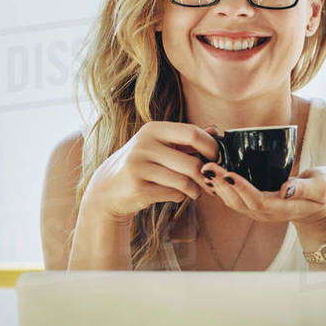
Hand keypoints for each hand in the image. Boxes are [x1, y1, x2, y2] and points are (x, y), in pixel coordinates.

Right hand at [83, 121, 220, 222]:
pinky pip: (173, 194)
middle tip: (210, 181)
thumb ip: (187, 139)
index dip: (211, 147)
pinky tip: (174, 194)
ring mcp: (139, 167)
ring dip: (194, 190)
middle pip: (191, 163)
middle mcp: (144, 145)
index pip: (192, 133)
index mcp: (153, 130)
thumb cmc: (142, 163)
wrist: (108, 188)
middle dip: (206, 176)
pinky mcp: (138, 189)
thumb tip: (216, 130)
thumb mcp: (160, 146)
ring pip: (184, 182)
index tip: (217, 158)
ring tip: (193, 191)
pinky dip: (179, 196)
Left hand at [201, 162, 325, 228]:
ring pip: (232, 202)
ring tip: (204, 169)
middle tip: (207, 166)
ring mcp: (259, 211)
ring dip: (217, 187)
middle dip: (222, 185)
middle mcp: (267, 212)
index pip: (257, 200)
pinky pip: (233, 198)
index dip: (241, 188)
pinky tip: (212, 173)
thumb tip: (286, 189)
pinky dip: (221, 186)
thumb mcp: (322, 186)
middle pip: (238, 202)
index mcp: (283, 207)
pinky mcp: (254, 204)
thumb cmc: (324, 191)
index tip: (227, 173)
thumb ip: (304, 188)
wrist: (322, 207)